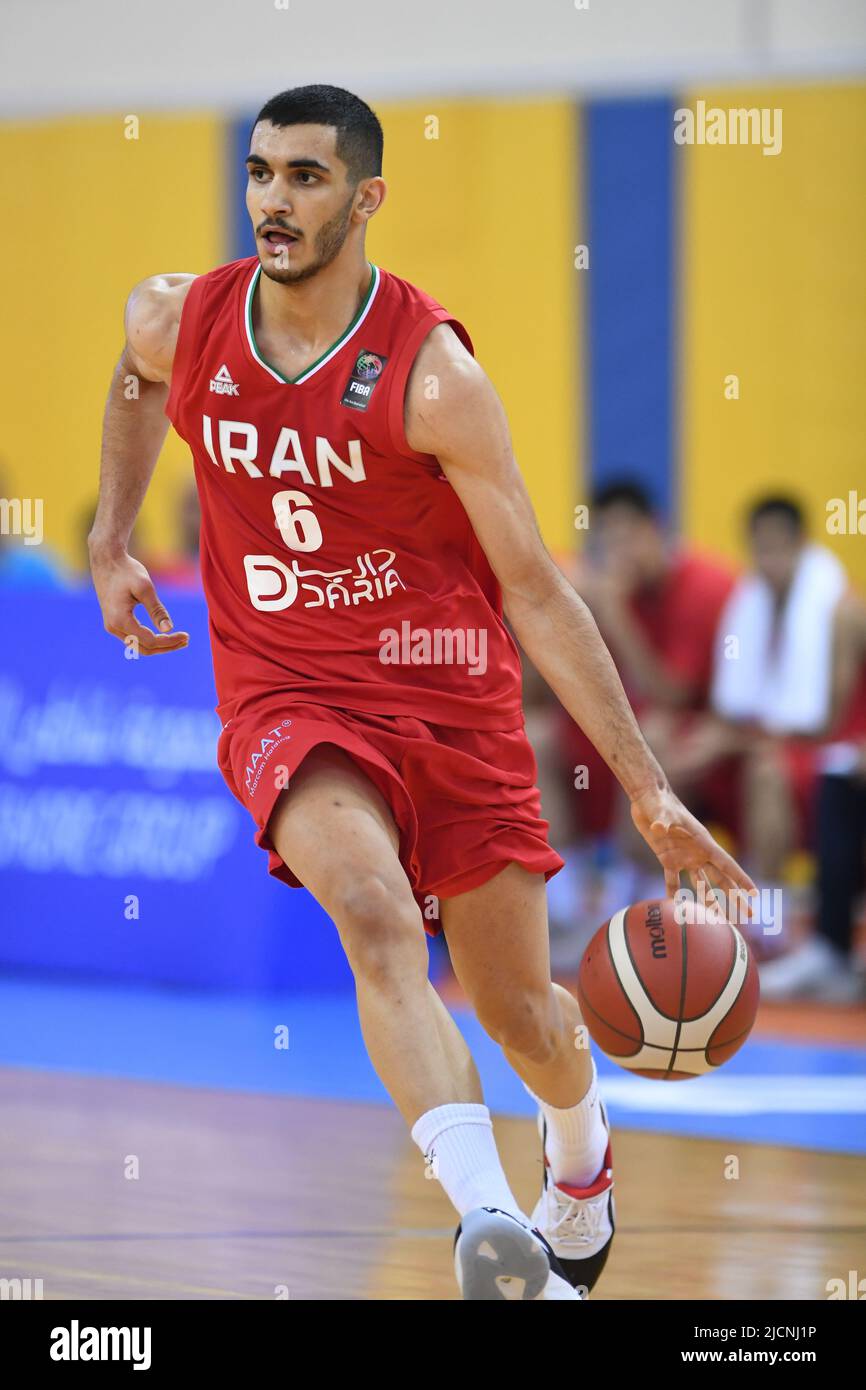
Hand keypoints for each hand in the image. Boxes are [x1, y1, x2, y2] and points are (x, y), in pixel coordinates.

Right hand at [90, 546, 188, 654]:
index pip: (150, 641)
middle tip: (186, 640)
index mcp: (120, 620)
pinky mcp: (114, 622)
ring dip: (159, 645)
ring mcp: (112, 626)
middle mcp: (113, 627)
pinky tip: (164, 634)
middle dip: (166, 647)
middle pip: (145, 648)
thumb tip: (168, 629)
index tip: (186, 636)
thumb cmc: (127, 571)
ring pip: (139, 645)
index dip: (169, 641)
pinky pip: (134, 638)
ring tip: (179, 639)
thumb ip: (156, 610)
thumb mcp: (145, 588)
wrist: (107, 561)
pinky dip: (150, 639)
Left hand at [630, 783, 757, 906]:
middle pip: (720, 879)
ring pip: (701, 884)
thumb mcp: (662, 811)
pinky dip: (675, 894)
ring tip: (717, 920)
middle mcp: (698, 853)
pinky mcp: (668, 858)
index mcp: (704, 843)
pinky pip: (673, 881)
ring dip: (709, 901)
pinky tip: (679, 910)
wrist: (648, 798)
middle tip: (747, 915)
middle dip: (734, 898)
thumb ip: (662, 821)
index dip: (741, 880)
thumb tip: (658, 828)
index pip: (727, 865)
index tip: (754, 894)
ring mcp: (684, 857)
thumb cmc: (659, 801)